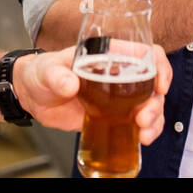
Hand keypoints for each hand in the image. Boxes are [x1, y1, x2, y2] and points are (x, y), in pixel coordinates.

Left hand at [12, 45, 170, 144]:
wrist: (32, 96)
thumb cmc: (41, 72)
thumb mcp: (47, 70)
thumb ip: (57, 75)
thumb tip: (69, 84)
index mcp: (109, 55)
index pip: (145, 53)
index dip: (159, 66)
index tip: (160, 85)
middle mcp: (119, 73)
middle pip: (152, 84)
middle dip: (155, 102)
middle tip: (144, 119)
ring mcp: (118, 96)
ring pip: (149, 104)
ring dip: (155, 119)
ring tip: (144, 134)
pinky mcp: (113, 115)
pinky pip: (137, 122)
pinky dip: (145, 131)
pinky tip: (141, 139)